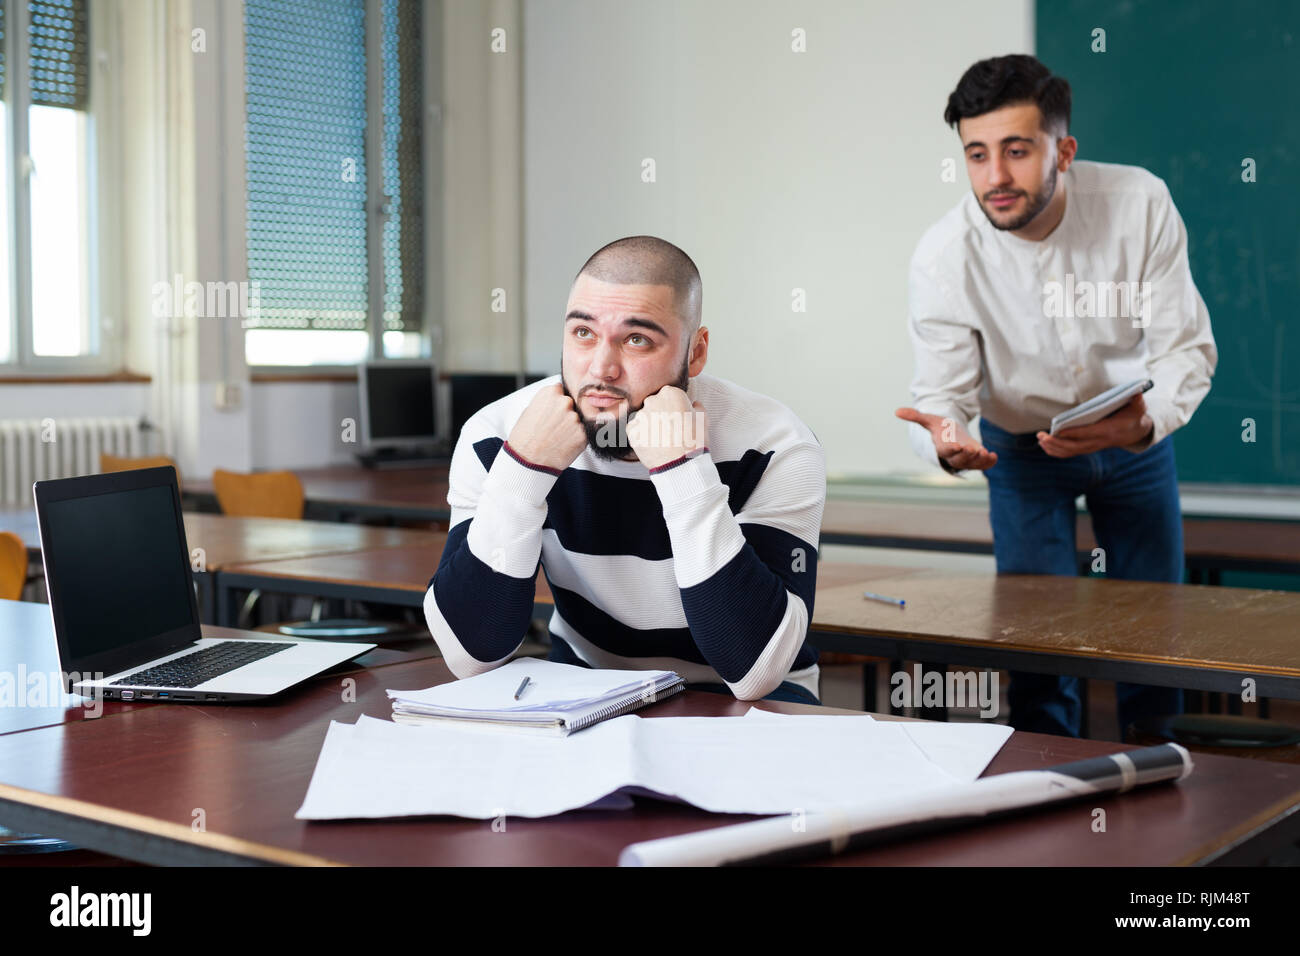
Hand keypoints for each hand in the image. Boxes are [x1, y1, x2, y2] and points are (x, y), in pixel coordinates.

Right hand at [506, 384, 587, 471]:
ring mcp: (575, 418)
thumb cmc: (524, 438)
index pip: (561, 391)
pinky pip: (583, 434)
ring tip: (557, 439)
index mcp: (550, 393)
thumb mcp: (529, 411)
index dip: (557, 402)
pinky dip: (575, 440)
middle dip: (565, 414)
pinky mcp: (583, 434)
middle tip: (555, 428)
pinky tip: (563, 445)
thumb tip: (556, 400)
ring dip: (571, 428)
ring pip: (577, 420)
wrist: (527, 461)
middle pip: (571, 404)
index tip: (553, 412)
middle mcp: (565, 402)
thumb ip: (546, 402)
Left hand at [627, 385, 708, 469]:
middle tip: (670, 430)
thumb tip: (695, 405)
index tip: (678, 418)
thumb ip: (697, 407)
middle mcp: (652, 400)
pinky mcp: (632, 430)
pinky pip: (636, 430)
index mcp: (670, 393)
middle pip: (654, 405)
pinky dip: (642, 436)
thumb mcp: (703, 419)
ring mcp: (640, 415)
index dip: (674, 407)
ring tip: (662, 440)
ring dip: (651, 426)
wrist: (681, 463)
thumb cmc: (694, 441)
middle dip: (660, 415)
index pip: (669, 395)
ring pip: (644, 418)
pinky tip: (653, 444)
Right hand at [895, 407, 997, 470]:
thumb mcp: (929, 420)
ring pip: (972, 464)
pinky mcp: (975, 460)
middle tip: (973, 450)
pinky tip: (994, 456)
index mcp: (942, 447)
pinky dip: (989, 463)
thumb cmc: (939, 428)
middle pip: (960, 460)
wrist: (950, 435)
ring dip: (979, 461)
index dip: (952, 449)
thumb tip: (897, 411)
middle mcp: (954, 456)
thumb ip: (915, 416)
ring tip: (986, 453)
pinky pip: (982, 465)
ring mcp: (965, 459)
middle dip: (967, 456)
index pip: (946, 451)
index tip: (959, 446)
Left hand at [1036, 394, 1152, 457]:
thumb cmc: (1133, 416)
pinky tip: (1045, 446)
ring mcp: (1093, 446)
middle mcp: (1099, 441)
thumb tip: (1137, 392)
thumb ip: (1137, 400)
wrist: (1136, 432)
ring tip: (1040, 440)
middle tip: (1041, 436)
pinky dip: (1057, 451)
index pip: (1088, 433)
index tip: (1058, 432)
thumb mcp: (1138, 407)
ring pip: (1071, 451)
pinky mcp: (1088, 448)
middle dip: (1057, 442)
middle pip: (1075, 445)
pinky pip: (1071, 452)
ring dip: (1054, 447)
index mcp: (1109, 430)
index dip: (1073, 433)